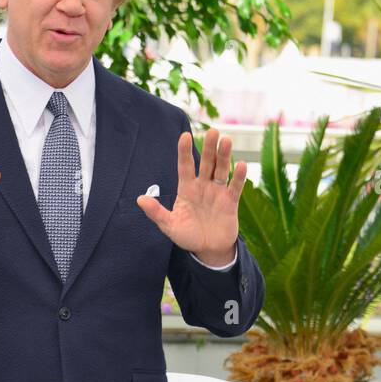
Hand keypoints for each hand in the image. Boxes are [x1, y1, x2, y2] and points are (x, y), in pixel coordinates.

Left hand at [136, 128, 247, 265]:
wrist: (208, 250)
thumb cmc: (187, 236)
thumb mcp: (169, 226)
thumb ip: (156, 212)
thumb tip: (139, 199)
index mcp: (187, 189)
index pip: (185, 166)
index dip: (185, 152)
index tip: (184, 136)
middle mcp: (203, 186)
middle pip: (206, 163)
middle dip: (209, 148)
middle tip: (213, 131)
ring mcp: (217, 192)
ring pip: (221, 170)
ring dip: (224, 156)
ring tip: (226, 140)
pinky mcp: (230, 202)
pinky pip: (235, 187)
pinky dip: (238, 177)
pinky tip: (241, 165)